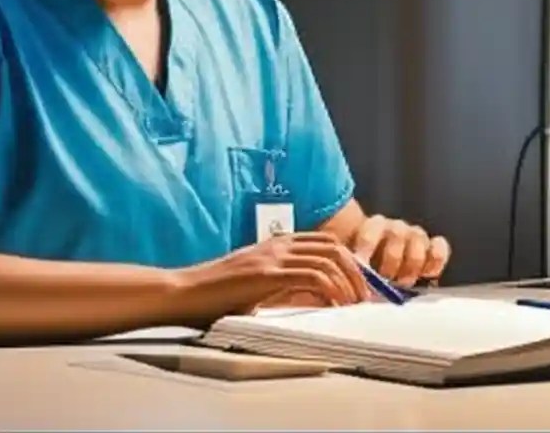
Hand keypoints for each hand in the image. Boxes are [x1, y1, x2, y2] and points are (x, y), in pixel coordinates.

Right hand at [184, 232, 372, 315]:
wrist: (184, 294)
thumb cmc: (214, 296)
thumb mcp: (254, 286)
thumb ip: (280, 285)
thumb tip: (311, 299)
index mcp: (275, 244)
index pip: (325, 242)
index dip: (348, 261)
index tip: (359, 285)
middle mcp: (277, 245)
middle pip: (333, 247)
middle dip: (356, 271)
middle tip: (366, 296)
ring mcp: (272, 257)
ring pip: (328, 261)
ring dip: (348, 283)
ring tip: (355, 304)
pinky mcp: (267, 275)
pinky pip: (312, 277)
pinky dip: (330, 291)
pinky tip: (335, 307)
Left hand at [349, 215, 450, 286]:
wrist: (381, 264)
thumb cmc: (365, 267)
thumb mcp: (355, 266)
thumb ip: (354, 270)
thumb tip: (355, 280)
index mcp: (372, 227)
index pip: (370, 232)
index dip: (366, 247)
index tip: (362, 265)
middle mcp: (395, 227)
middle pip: (397, 234)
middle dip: (391, 261)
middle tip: (386, 280)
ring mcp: (415, 236)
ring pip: (419, 239)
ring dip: (411, 264)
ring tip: (403, 282)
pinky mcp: (431, 249)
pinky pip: (440, 248)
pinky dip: (436, 261)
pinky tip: (428, 274)